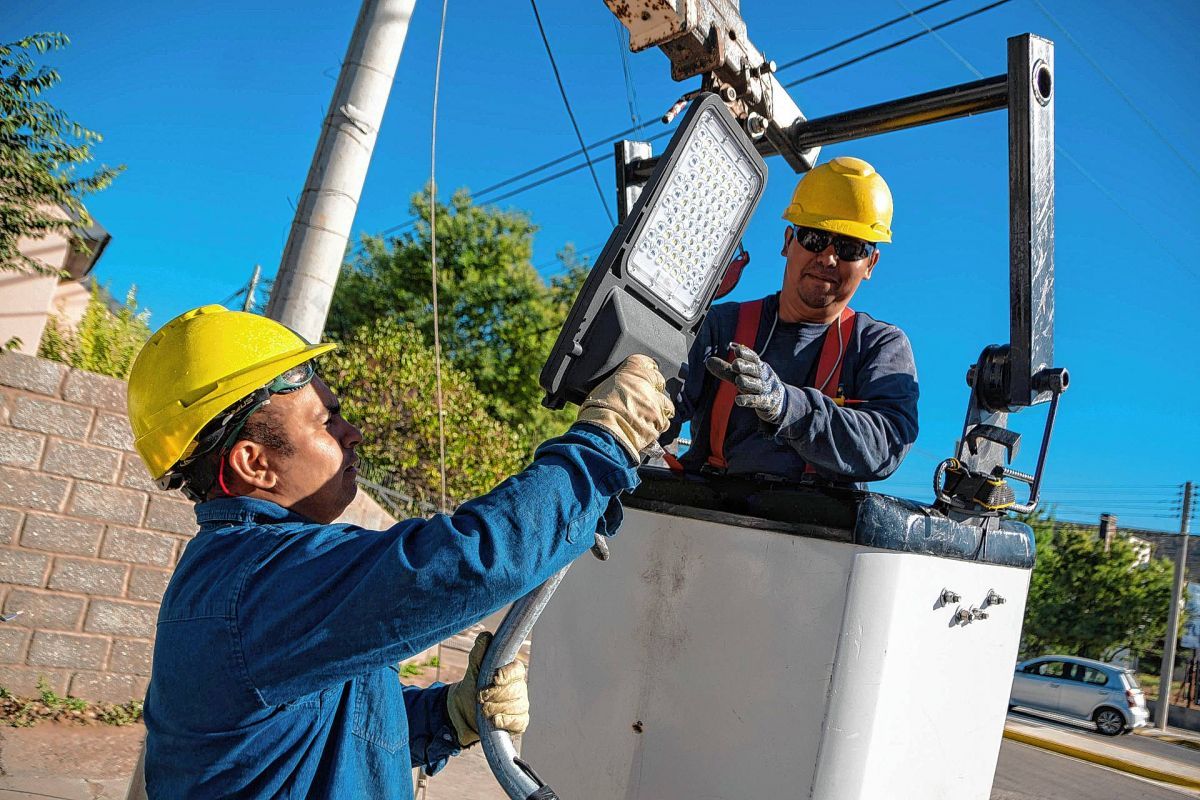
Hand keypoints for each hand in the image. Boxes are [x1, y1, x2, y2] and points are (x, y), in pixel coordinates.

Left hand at [446, 632, 529, 747]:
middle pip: (515, 691)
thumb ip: (479, 653)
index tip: (494, 678)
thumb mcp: (473, 669)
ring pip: (516, 707)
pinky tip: (495, 721)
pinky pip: (519, 722)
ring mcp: (521, 705)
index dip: (507, 674)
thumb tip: (486, 636)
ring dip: (496, 709)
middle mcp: (519, 688)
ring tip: (483, 710)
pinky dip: (506, 722)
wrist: (465, 711)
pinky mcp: (519, 722)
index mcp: (511, 672)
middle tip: (480, 697)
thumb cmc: (473, 686)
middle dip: (495, 695)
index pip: (517, 670)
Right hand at [577, 354, 674, 458]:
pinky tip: (647, 428)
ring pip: (666, 403)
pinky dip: (658, 426)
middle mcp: (646, 384)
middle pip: (659, 382)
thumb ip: (616, 385)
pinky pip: (664, 422)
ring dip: (659, 409)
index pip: (646, 362)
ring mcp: (655, 403)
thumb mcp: (602, 389)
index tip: (646, 374)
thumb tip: (618, 390)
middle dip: (655, 389)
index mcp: (631, 371)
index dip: (647, 370)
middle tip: (645, 398)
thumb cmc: (597, 411)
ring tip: (647, 416)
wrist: (604, 431)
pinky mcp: (659, 421)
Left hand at [705, 343, 786, 422]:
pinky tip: (738, 400)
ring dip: (747, 382)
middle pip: (755, 369)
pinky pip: (757, 400)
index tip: (737, 350)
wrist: (777, 402)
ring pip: (756, 385)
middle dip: (746, 367)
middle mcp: (764, 376)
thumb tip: (708, 361)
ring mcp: (766, 389)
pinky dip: (748, 400)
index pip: (754, 358)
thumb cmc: (755, 384)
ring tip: (738, 381)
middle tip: (735, 364)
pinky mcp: (767, 402)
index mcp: (759, 366)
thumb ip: (726, 370)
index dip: (746, 354)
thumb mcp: (742, 375)